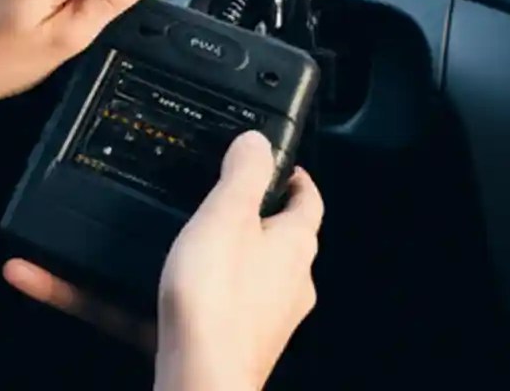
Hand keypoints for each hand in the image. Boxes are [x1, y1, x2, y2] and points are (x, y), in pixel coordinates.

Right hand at [155, 131, 322, 390]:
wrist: (202, 374)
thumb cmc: (217, 300)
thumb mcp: (225, 215)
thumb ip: (243, 173)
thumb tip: (258, 141)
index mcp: (295, 244)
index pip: (309, 200)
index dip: (296, 178)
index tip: (283, 166)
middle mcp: (295, 281)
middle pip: (290, 238)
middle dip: (266, 217)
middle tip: (238, 201)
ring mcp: (275, 315)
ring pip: (267, 273)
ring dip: (246, 254)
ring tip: (213, 242)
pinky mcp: (249, 339)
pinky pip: (243, 302)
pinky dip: (227, 288)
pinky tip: (200, 289)